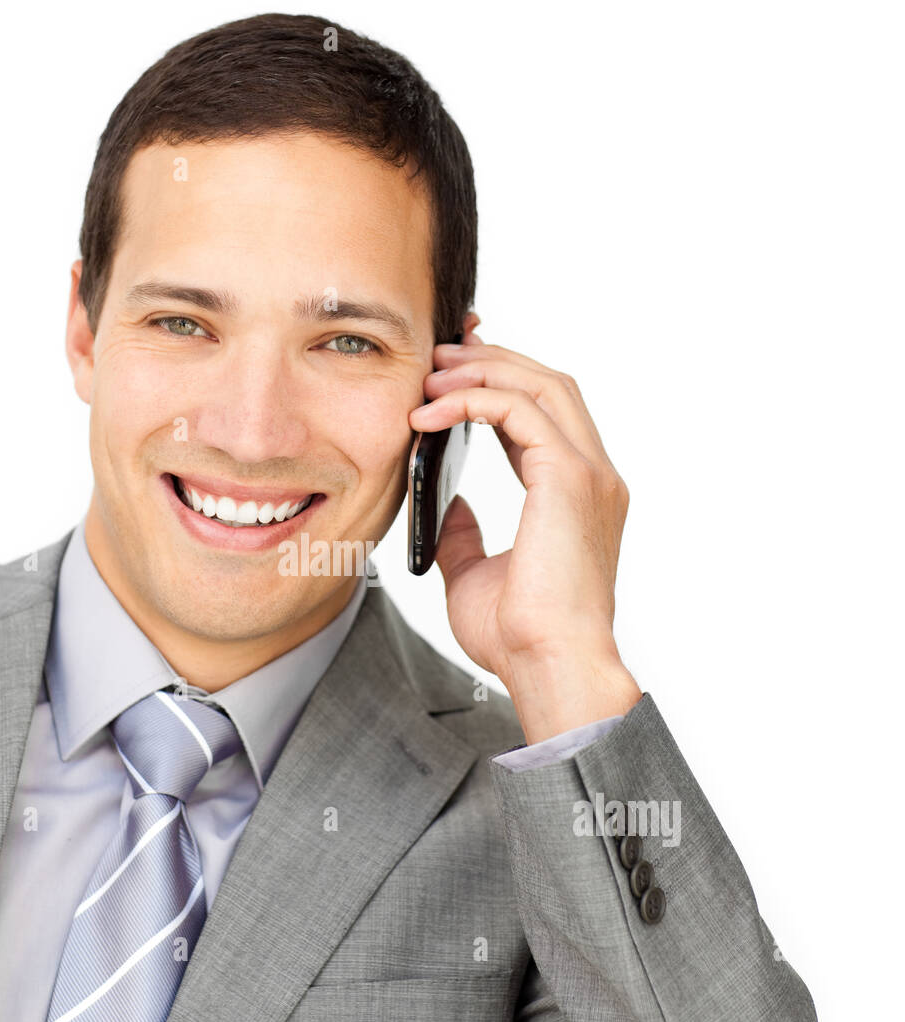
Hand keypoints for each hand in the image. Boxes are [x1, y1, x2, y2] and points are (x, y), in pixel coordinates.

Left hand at [409, 315, 641, 741]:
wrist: (548, 667)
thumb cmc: (519, 637)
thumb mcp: (475, 574)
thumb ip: (465, 534)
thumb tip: (447, 505)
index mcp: (579, 495)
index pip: (545, 414)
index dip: (501, 382)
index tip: (452, 371)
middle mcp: (594, 476)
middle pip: (550, 383)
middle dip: (492, 359)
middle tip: (437, 354)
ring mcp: (588, 474)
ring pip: (541, 384)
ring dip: (481, 369)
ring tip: (429, 375)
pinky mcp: (568, 477)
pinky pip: (518, 410)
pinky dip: (471, 399)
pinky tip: (428, 414)